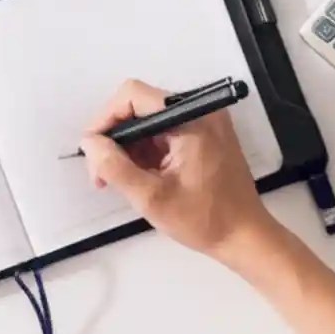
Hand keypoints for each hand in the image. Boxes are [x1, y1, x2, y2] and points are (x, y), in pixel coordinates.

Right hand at [79, 79, 282, 267]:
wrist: (245, 237)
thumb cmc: (204, 220)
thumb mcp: (151, 198)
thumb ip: (114, 167)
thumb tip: (89, 143)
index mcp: (191, 119)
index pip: (133, 96)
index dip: (106, 119)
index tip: (93, 151)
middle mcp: (199, 111)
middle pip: (139, 107)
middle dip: (115, 139)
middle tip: (101, 174)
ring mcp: (203, 122)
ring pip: (148, 122)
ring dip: (128, 148)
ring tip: (119, 182)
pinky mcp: (203, 135)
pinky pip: (162, 133)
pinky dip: (145, 153)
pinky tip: (140, 178)